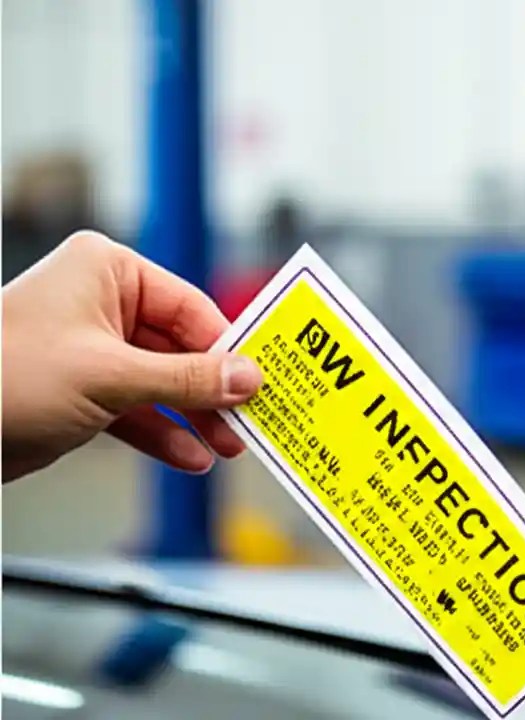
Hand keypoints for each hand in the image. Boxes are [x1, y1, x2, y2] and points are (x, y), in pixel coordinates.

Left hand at [2, 231, 262, 480]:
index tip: (263, 382)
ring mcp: (92, 348)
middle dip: (214, 392)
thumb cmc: (4, 378)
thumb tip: (248, 377)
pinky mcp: (82, 390)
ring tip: (228, 447)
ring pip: (163, 382)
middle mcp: (101, 302)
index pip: (192, 308)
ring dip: (195, 417)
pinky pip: (137, 408)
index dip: (230, 350)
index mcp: (107, 270)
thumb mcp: (111, 377)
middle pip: (182, 347)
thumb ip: (188, 378)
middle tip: (251, 421)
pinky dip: (163, 432)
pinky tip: (189, 457)